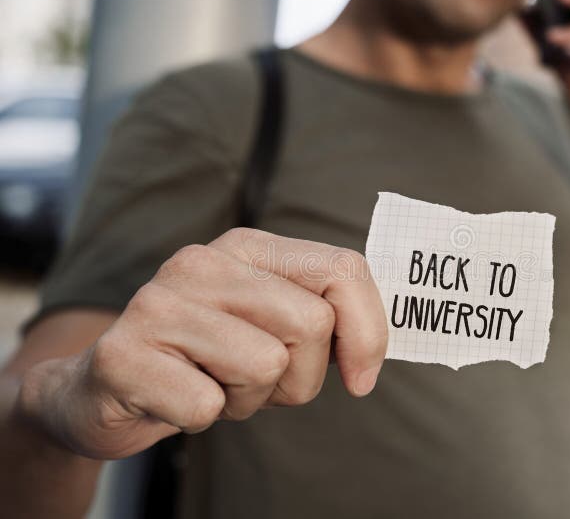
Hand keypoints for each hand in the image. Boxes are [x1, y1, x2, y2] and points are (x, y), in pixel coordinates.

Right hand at [15, 228, 387, 458]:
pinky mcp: (124, 355)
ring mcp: (158, 305)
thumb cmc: (206, 358)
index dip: (368, 331)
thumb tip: (369, 355)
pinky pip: (209, 407)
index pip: (342, 269)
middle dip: (300, 376)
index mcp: (247, 247)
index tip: (361, 376)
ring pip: (266, 367)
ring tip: (213, 383)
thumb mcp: (271, 327)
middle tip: (257, 380)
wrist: (105, 387)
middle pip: (312, 325)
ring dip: (249, 398)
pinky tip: (176, 398)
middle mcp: (202, 263)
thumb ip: (323, 318)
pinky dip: (203, 418)